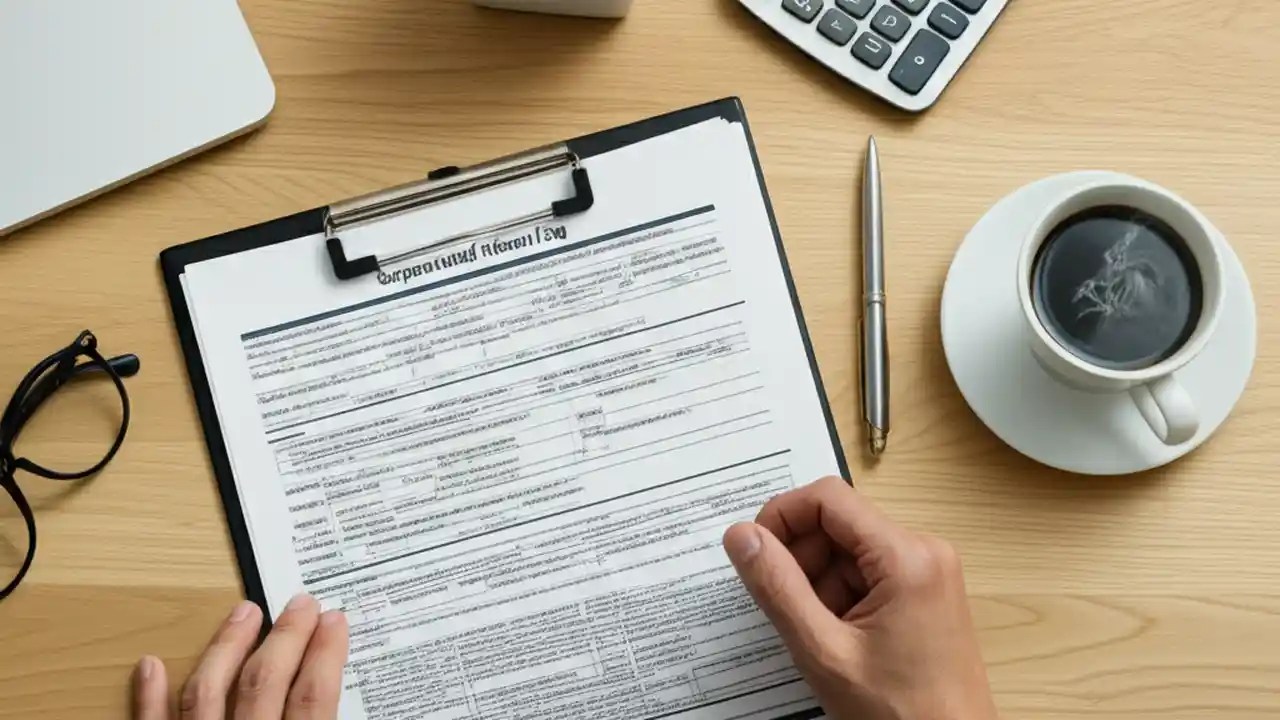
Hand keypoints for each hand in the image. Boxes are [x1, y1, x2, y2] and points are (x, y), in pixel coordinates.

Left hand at [133, 594, 348, 718]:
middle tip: (301, 604)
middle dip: (286, 637)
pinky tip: (151, 665)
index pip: (312, 698)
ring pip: (207, 692)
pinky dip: (149, 696)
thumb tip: (336, 703)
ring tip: (243, 612)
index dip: (326, 655)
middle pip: (264, 683)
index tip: (334, 621)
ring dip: (226, 648)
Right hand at [722, 477, 996, 719]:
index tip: (753, 551)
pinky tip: (836, 638)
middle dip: (799, 557)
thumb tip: (740, 537)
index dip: (781, 516)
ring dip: (817, 582)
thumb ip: (778, 588)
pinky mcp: (922, 593)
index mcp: (907, 556)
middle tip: (781, 605)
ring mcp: (926, 572)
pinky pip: (866, 573)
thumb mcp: (824, 652)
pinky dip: (838, 597)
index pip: (828, 498)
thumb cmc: (901, 715)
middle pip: (837, 522)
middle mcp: (924, 552)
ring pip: (847, 550)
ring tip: (816, 634)